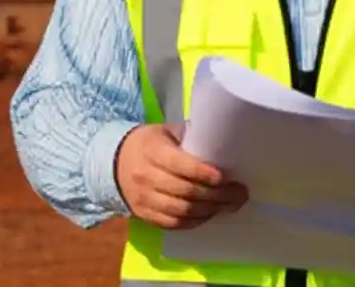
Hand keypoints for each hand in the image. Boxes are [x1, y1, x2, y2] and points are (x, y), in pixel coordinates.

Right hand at [115, 123, 248, 228]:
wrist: (115, 162)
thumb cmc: (149, 144)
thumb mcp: (165, 132)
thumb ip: (190, 139)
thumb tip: (224, 147)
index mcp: (151, 150)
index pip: (179, 165)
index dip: (204, 173)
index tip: (225, 177)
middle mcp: (145, 175)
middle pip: (186, 191)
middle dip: (217, 195)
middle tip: (239, 194)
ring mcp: (143, 198)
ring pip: (182, 210)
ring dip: (210, 210)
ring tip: (229, 205)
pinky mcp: (144, 214)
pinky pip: (174, 223)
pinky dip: (195, 221)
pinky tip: (208, 214)